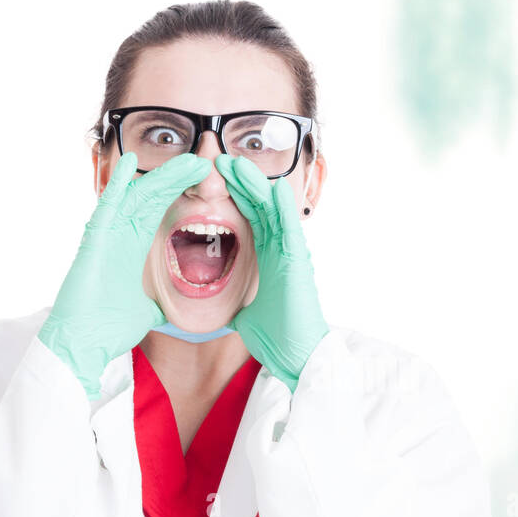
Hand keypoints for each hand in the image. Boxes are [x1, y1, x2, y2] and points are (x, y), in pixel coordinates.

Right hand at [39, 151, 211, 397]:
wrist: (84, 345)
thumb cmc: (108, 328)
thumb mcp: (146, 311)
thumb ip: (159, 303)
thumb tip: (172, 310)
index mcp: (133, 248)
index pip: (159, 211)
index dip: (178, 192)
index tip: (201, 179)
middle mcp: (120, 237)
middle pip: (152, 198)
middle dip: (176, 179)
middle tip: (201, 162)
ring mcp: (106, 237)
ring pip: (136, 198)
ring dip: (160, 178)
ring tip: (185, 161)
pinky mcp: (94, 243)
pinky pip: (106, 209)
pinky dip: (117, 186)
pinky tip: (128, 164)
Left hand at [216, 155, 328, 393]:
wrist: (298, 357)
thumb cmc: (278, 338)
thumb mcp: (245, 313)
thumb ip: (236, 301)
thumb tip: (219, 306)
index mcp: (270, 259)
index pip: (253, 219)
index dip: (237, 197)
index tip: (219, 178)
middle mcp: (283, 251)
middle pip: (261, 207)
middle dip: (242, 183)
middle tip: (222, 160)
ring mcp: (292, 254)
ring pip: (273, 211)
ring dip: (255, 186)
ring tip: (236, 163)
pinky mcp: (298, 264)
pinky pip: (289, 229)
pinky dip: (283, 207)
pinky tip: (273, 186)